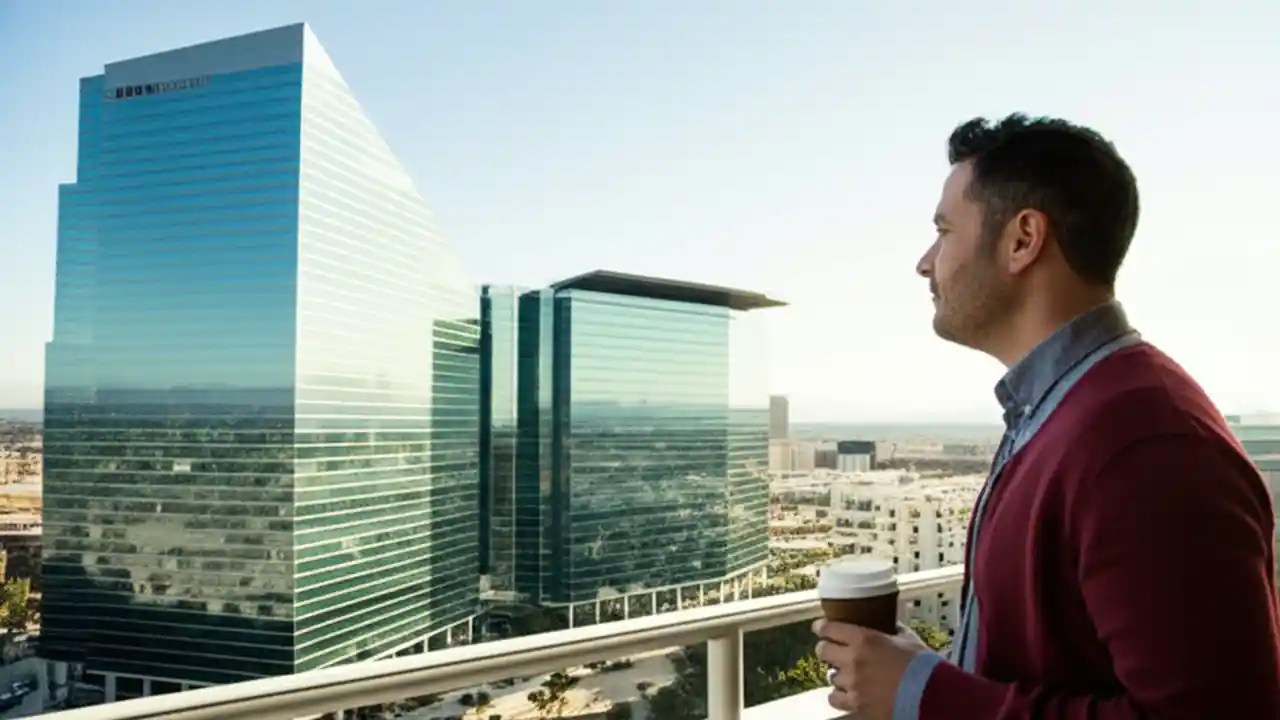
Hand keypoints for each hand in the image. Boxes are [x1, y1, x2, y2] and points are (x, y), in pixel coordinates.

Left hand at [814, 620, 931, 719]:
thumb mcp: (908, 639)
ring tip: (847, 678)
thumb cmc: (924, 665)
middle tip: (831, 651)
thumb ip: (893, 630)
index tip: (819, 628)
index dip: (821, 627)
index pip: (829, 629)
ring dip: (838, 677)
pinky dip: (840, 699)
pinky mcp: (857, 707)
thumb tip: (890, 625)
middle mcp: (853, 661)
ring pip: (831, 678)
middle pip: (823, 652)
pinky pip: (835, 702)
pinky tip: (846, 697)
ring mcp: (853, 686)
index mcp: (863, 639)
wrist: (932, 695)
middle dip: (826, 650)